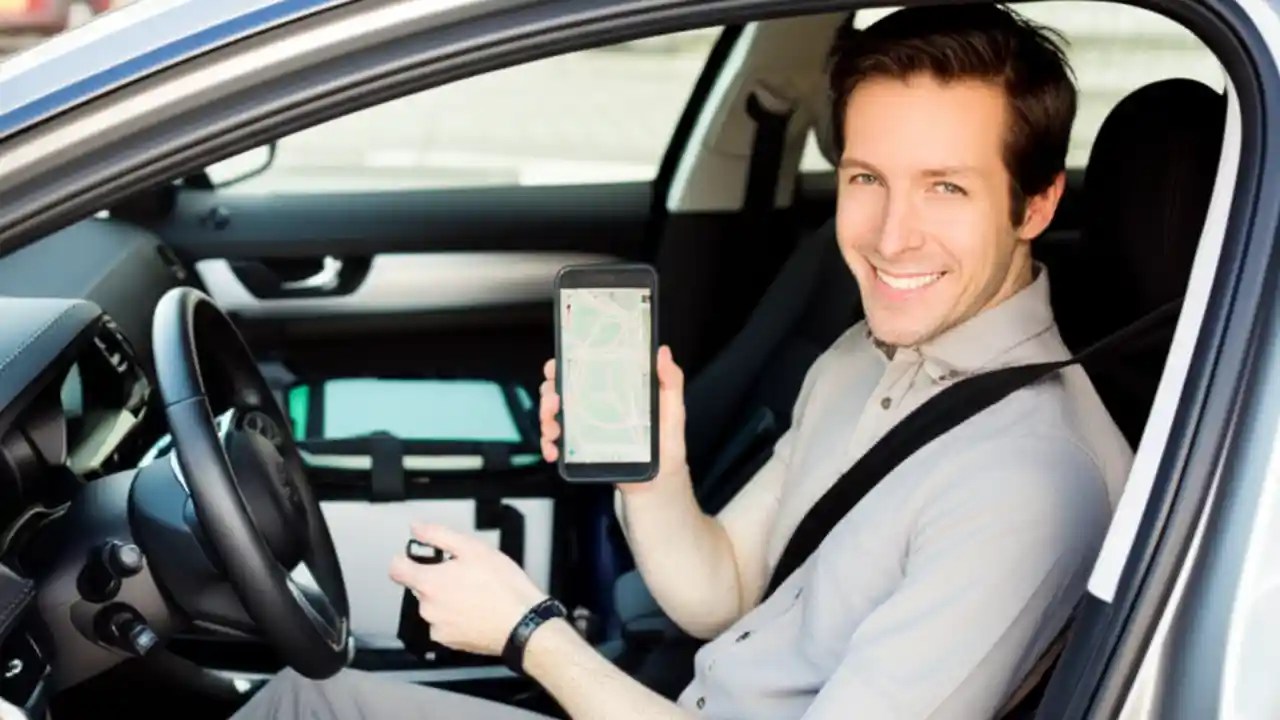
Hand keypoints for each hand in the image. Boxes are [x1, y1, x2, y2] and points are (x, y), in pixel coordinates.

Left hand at [388, 523, 546, 656]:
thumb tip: (417, 528)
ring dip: (447, 599)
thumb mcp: (473, 548)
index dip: (404, 559)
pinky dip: (455, 617)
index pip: (396, 569)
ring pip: (434, 606)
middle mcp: (428, 607)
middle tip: (464, 574)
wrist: (522, 623)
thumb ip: (438, 535)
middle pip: (421, 587)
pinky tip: (476, 610)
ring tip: (475, 594)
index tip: (412, 558)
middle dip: (437, 579)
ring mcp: (438, 627)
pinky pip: (444, 624)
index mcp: (430, 582)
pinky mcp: (450, 642)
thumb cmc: (503, 587)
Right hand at [538, 345, 689, 491]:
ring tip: (554, 431)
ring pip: (552, 413)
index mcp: (613, 388)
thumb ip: (671, 380)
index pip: (584, 367)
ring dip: (546, 419)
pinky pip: (555, 442)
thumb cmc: (666, 443)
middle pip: (560, 388)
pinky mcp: (579, 447)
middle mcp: (594, 404)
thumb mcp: (673, 409)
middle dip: (549, 393)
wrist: (659, 482)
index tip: (557, 368)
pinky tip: (554, 451)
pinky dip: (548, 445)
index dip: (564, 363)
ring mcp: (584, 426)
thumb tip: (662, 352)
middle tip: (554, 403)